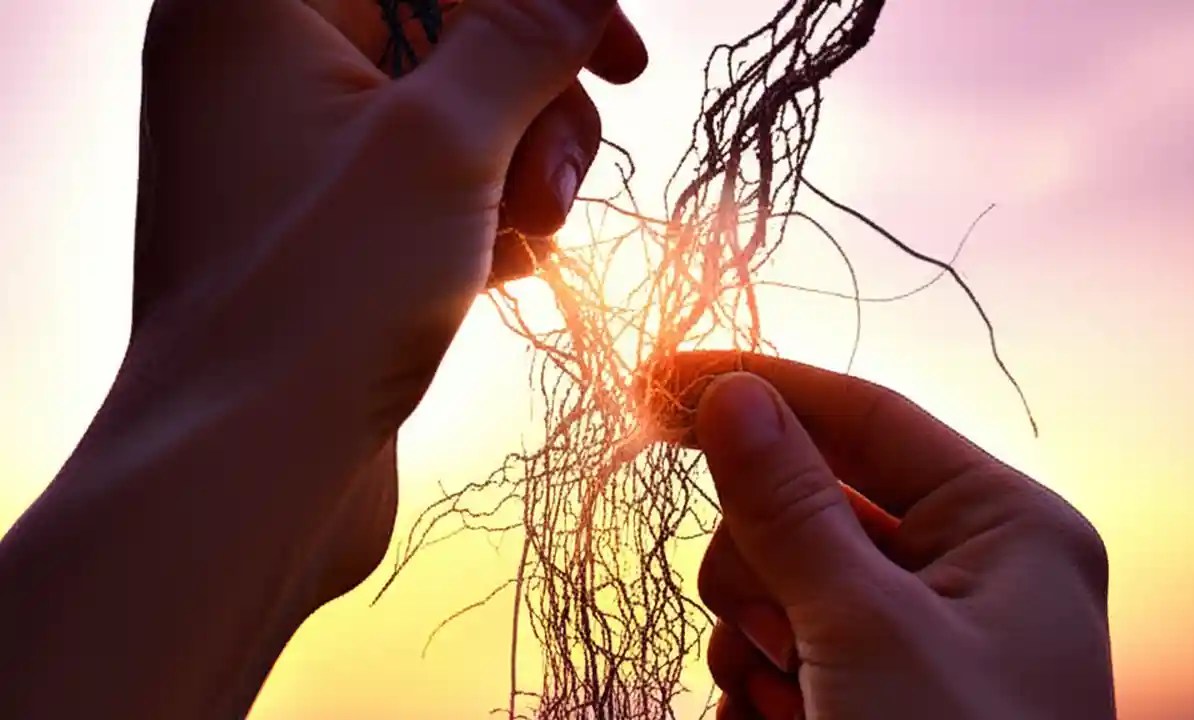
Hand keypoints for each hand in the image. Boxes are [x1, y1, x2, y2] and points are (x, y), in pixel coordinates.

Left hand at [127, 0, 644, 600]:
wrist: (246, 474)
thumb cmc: (324, 295)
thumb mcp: (448, 141)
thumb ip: (527, 40)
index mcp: (254, 6)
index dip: (535, 0)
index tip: (619, 56)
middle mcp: (261, 66)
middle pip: (447, 33)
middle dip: (528, 104)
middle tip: (550, 184)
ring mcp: (291, 154)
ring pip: (451, 115)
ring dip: (516, 167)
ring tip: (527, 238)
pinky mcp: (325, 229)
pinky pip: (428, 183)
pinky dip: (480, 214)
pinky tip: (499, 269)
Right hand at [651, 352, 1114, 719]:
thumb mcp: (866, 628)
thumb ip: (789, 504)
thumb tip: (729, 393)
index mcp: (1005, 528)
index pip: (865, 417)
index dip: (765, 389)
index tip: (662, 376)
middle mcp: (967, 573)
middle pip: (810, 504)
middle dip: (765, 564)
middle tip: (778, 635)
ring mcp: (916, 639)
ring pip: (779, 580)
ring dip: (753, 636)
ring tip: (784, 702)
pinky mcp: (869, 696)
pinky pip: (776, 649)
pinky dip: (756, 686)